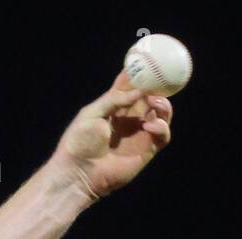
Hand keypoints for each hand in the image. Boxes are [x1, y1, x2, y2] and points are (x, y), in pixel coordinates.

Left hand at [50, 71, 172, 199]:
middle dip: (157, 89)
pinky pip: (163, 135)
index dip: (139, 76)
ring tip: (154, 103)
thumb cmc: (78, 143)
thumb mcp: (92, 113)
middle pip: (150, 99)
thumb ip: (114, 99)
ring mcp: (138, 135)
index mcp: (113, 110)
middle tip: (158, 82)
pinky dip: (161, 127)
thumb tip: (139, 90)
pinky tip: (149, 125)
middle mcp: (128, 120)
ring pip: (161, 115)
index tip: (147, 62)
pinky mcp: (146, 150)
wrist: (78, 173)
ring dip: (163, 106)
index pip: (130, 88)